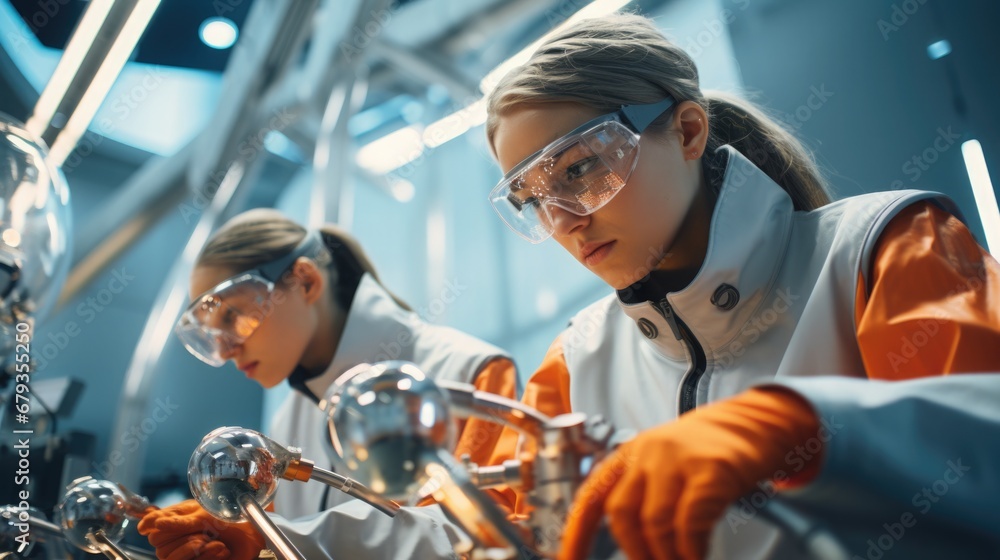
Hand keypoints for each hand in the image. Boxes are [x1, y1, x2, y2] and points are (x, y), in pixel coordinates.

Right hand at [138, 499, 264, 559]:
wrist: (254, 532)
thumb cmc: (231, 518)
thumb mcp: (203, 515)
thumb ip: (177, 520)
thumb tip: (153, 524)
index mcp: (177, 523)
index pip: (152, 530)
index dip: (154, 526)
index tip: (158, 523)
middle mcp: (179, 541)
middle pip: (159, 546)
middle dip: (180, 536)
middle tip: (201, 531)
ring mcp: (188, 555)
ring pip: (170, 557)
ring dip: (192, 547)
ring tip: (210, 540)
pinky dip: (207, 556)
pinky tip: (221, 549)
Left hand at [559, 387, 822, 559]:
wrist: (755, 421)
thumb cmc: (706, 451)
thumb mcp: (662, 464)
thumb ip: (641, 495)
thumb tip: (629, 543)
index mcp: (629, 453)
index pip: (592, 496)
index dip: (576, 533)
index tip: (567, 559)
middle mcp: (648, 453)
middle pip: (621, 513)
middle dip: (634, 550)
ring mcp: (680, 460)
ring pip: (655, 522)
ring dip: (665, 554)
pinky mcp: (712, 471)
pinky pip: (691, 522)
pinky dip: (691, 549)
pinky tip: (696, 555)